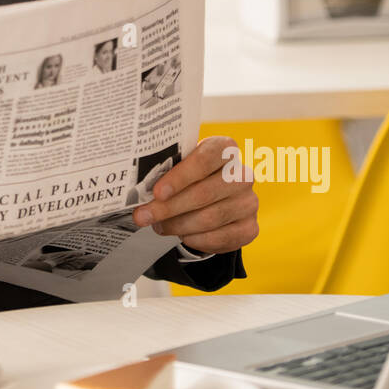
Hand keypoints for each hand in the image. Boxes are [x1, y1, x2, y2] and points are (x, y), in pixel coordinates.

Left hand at [132, 136, 257, 256]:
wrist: (213, 198)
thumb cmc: (191, 176)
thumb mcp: (180, 166)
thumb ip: (166, 171)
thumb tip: (138, 190)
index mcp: (225, 149)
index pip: (205, 159)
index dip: (180, 177)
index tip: (157, 192)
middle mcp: (243, 174)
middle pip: (204, 193)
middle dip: (169, 208)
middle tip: (144, 216)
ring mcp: (249, 202)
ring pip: (209, 218)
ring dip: (178, 225)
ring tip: (158, 226)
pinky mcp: (250, 227)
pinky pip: (220, 238)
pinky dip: (196, 239)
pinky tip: (182, 236)